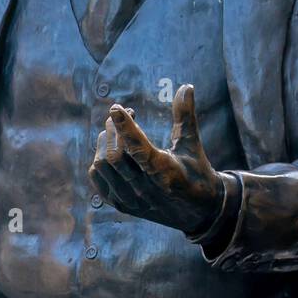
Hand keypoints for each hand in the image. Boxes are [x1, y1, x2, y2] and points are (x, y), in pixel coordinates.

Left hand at [89, 84, 224, 234]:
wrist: (199, 211)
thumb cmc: (197, 172)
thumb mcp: (192, 145)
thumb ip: (185, 116)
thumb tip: (186, 86)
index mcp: (165, 173)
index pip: (138, 149)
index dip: (125, 127)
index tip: (115, 108)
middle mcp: (146, 188)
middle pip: (114, 156)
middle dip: (113, 130)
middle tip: (117, 115)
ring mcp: (132, 199)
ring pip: (102, 167)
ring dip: (103, 143)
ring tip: (112, 131)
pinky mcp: (123, 205)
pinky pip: (98, 180)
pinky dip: (98, 162)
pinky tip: (108, 150)